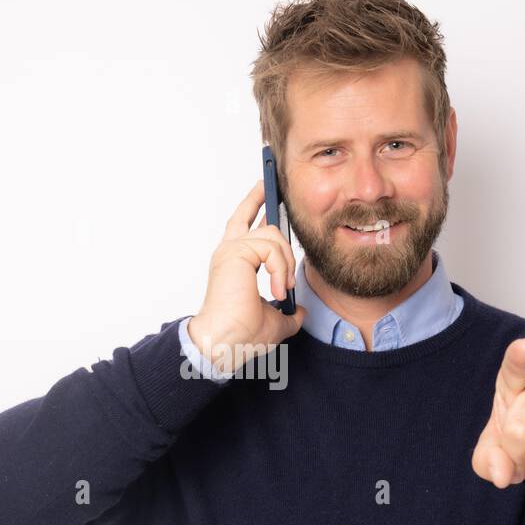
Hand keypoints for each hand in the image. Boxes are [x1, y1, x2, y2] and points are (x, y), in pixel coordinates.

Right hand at [187, 180, 308, 373]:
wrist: (224, 343)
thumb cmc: (239, 335)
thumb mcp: (274, 321)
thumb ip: (287, 313)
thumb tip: (300, 312)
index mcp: (235, 265)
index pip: (244, 231)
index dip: (254, 211)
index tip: (264, 196)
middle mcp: (229, 253)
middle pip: (244, 215)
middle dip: (259, 196)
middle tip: (269, 182)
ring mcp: (231, 251)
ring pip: (272, 235)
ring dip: (285, 263)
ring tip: (282, 288)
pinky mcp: (236, 253)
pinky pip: (271, 248)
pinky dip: (280, 269)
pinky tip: (277, 288)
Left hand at [471, 338, 524, 502]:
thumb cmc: (522, 440)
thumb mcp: (494, 450)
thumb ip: (487, 460)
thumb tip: (502, 474)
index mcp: (519, 380)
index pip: (518, 364)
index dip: (520, 357)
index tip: (524, 350)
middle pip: (518, 430)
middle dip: (514, 456)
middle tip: (521, 455)